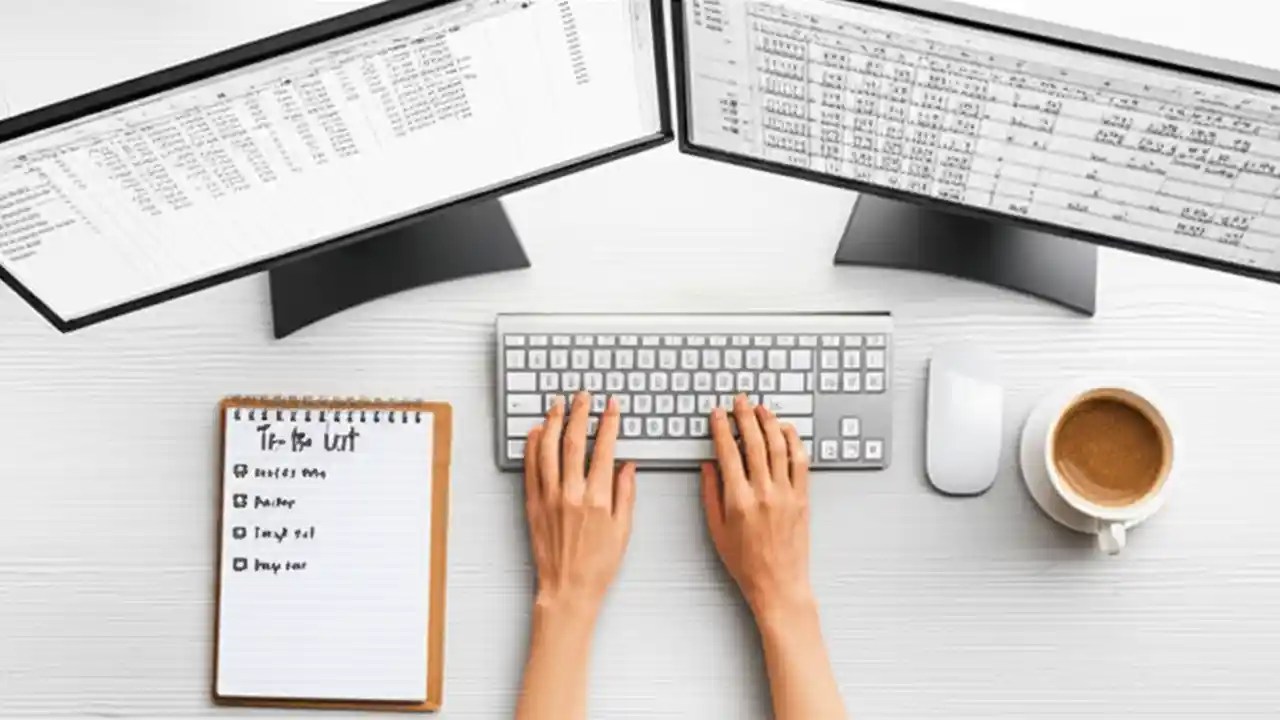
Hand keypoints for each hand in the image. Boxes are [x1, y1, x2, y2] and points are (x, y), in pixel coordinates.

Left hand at [524, 392, 636, 613]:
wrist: (567, 590)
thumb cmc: (597, 566)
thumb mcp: (624, 530)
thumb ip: (626, 494)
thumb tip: (628, 466)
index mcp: (598, 499)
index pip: (605, 449)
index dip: (609, 423)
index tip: (611, 406)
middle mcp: (572, 494)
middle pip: (574, 442)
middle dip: (579, 413)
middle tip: (582, 397)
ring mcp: (549, 498)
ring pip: (548, 450)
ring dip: (553, 422)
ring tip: (557, 405)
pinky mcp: (533, 505)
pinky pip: (530, 469)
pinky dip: (532, 447)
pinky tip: (537, 432)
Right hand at [701, 395, 812, 617]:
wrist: (778, 583)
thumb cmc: (746, 562)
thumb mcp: (716, 529)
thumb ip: (710, 493)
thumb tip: (708, 465)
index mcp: (738, 500)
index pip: (728, 452)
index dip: (721, 428)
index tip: (717, 414)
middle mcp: (763, 493)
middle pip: (754, 442)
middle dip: (745, 416)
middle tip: (740, 402)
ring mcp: (786, 494)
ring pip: (779, 446)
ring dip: (769, 423)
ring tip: (761, 409)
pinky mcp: (802, 498)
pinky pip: (800, 462)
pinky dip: (793, 441)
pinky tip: (786, 431)